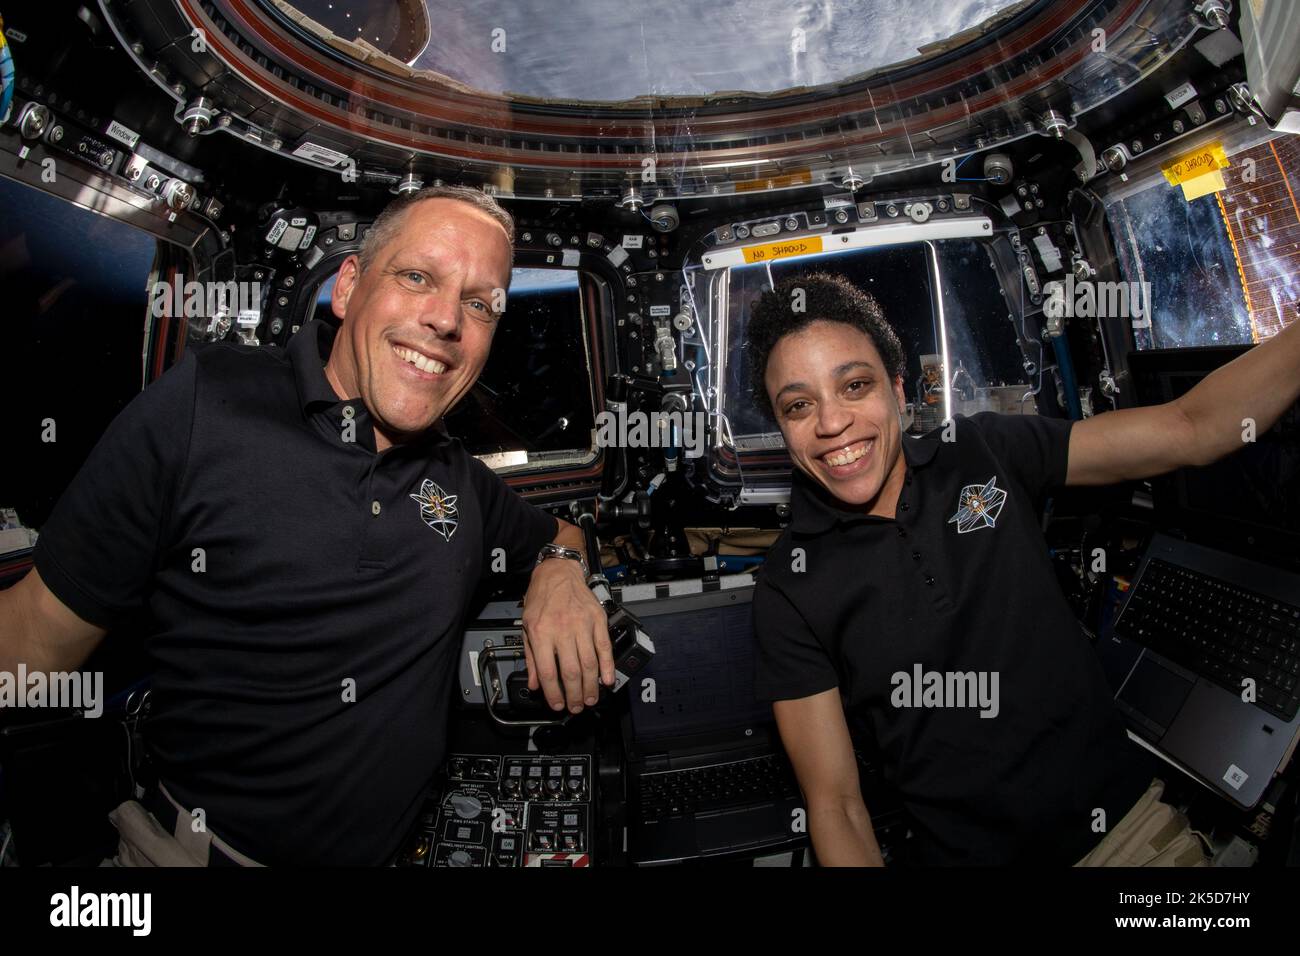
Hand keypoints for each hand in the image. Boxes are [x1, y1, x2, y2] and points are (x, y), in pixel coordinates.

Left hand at [520, 558, 613, 712]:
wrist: (558, 572)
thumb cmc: (541, 597)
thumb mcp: (526, 625)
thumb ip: (530, 657)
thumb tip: (535, 683)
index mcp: (541, 633)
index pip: (548, 672)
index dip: (554, 693)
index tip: (557, 704)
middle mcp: (562, 629)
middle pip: (571, 672)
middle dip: (574, 695)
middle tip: (576, 706)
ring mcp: (582, 625)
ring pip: (589, 663)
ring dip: (591, 686)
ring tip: (590, 699)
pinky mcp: (597, 620)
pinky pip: (604, 648)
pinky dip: (608, 666)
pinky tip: (608, 680)